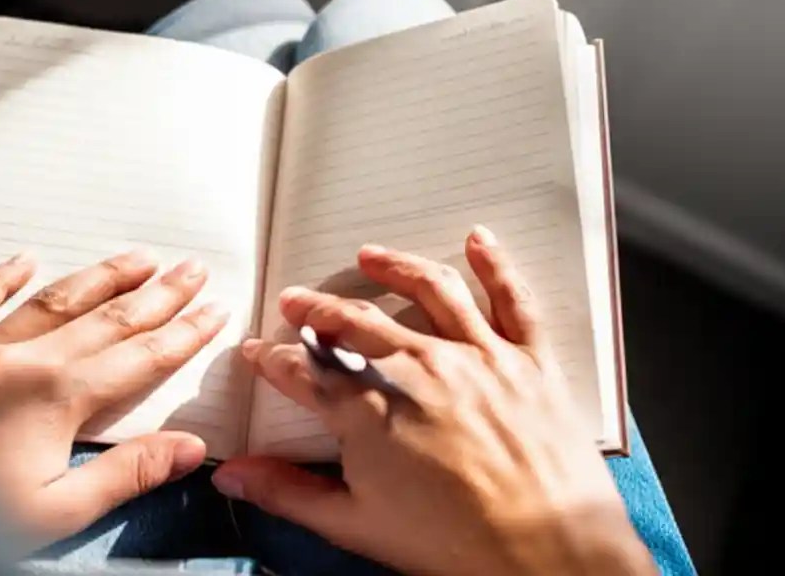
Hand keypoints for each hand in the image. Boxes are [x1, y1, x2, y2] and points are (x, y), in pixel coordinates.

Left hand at [0, 250, 228, 549]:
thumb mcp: (55, 512)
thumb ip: (125, 473)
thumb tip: (186, 448)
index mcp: (53, 398)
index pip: (138, 357)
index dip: (182, 333)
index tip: (212, 312)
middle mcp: (16, 363)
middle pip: (105, 319)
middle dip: (156, 294)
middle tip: (190, 270)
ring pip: (49, 302)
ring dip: (99, 278)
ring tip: (136, 259)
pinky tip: (23, 260)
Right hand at [213, 227, 653, 575]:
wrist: (551, 553)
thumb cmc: (457, 547)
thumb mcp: (357, 526)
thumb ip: (289, 493)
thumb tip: (233, 477)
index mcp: (370, 410)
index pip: (305, 371)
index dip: (274, 360)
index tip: (258, 352)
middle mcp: (419, 368)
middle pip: (356, 321)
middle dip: (318, 309)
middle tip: (297, 301)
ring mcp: (478, 356)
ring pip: (428, 290)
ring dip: (393, 267)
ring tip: (369, 256)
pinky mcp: (528, 359)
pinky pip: (511, 298)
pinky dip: (495, 265)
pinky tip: (479, 240)